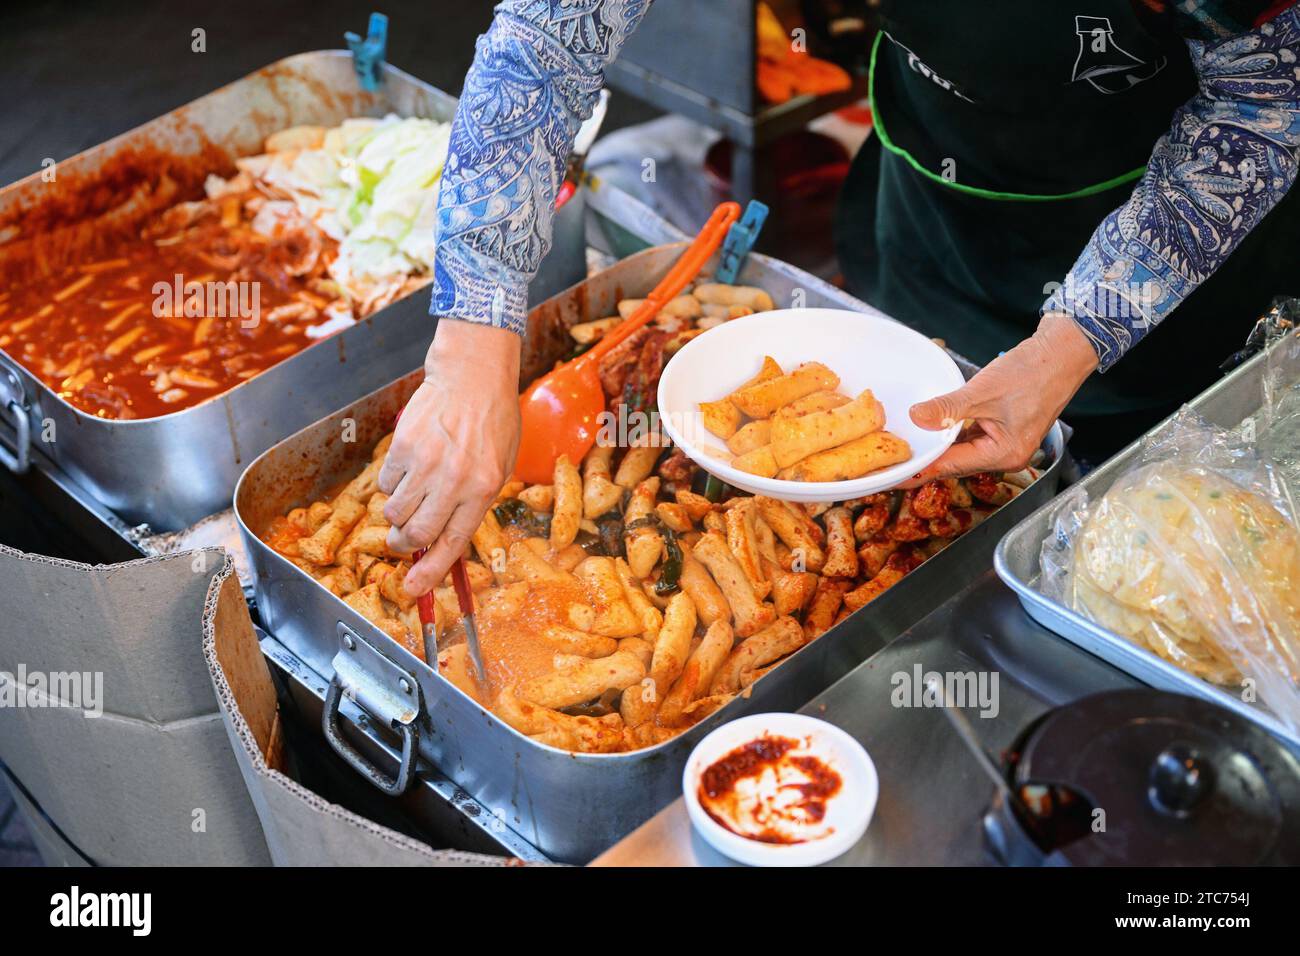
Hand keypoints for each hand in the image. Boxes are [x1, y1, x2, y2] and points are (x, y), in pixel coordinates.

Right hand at [379, 319, 520, 594]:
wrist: (472, 375)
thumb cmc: (492, 421)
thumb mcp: (501, 466)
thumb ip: (475, 503)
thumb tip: (444, 541)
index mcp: (484, 488)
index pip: (453, 542)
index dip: (431, 572)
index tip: (414, 589)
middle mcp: (454, 479)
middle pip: (416, 533)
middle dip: (405, 544)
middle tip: (403, 540)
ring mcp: (426, 462)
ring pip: (394, 512)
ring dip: (397, 514)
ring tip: (411, 495)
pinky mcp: (403, 445)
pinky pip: (385, 483)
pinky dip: (392, 483)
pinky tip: (409, 466)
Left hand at [903, 314, 1097, 485]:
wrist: (1062, 353)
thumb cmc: (1032, 372)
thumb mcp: (981, 391)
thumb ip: (947, 409)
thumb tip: (917, 419)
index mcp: (1004, 454)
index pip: (952, 466)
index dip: (921, 469)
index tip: (896, 475)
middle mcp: (1007, 456)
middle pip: (957, 462)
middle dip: (929, 457)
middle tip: (896, 458)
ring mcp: (1007, 445)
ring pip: (964, 450)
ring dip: (941, 444)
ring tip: (910, 442)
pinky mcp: (1006, 432)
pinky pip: (973, 438)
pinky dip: (955, 433)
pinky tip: (936, 425)